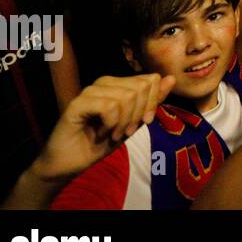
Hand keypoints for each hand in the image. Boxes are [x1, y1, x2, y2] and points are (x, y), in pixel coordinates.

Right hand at [30, 74, 174, 183]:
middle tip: (125, 132)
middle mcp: (104, 83)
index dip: (153, 103)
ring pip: (126, 97)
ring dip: (124, 122)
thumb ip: (152, 101)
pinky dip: (111, 124)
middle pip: (140, 88)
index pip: (150, 80)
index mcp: (118, 84)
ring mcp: (90, 91)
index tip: (145, 122)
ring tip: (112, 134)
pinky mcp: (77, 103)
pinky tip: (101, 133)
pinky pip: (109, 106)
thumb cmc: (101, 142)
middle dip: (138, 114)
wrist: (71, 163)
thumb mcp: (133, 122)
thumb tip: (170, 78)